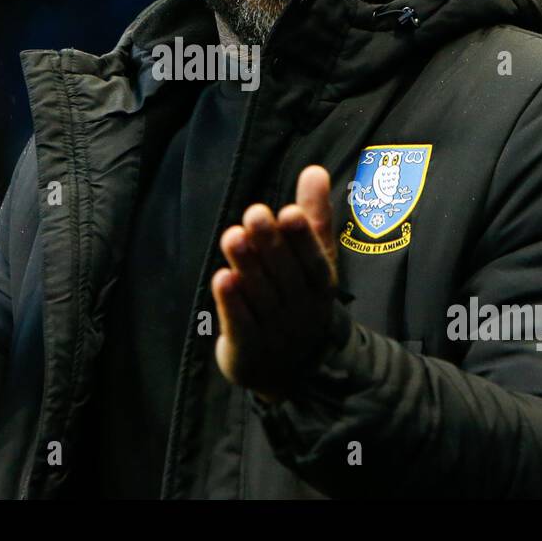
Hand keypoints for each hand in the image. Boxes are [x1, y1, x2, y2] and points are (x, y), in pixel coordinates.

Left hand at [212, 165, 340, 402]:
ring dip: (246, 265)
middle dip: (269, 243)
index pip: (314, 261)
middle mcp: (300, 308)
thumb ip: (314, 216)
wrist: (293, 371)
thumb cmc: (299, 298)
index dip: (302, 238)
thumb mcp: (314, 261)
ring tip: (232, 236)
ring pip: (259, 294)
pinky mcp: (248, 349)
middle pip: (284, 274)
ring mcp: (275, 331)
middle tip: (254, 213)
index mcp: (320, 285)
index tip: (290, 212)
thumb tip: (315, 170)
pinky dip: (232, 302)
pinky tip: (221, 277)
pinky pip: (240, 323)